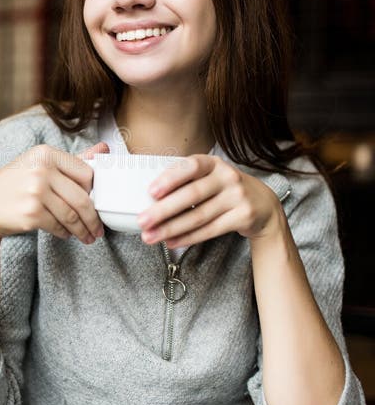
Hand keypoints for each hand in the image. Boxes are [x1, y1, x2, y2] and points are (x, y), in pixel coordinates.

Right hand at [0, 142, 108, 243]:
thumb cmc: (15, 186)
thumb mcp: (40, 165)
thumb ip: (73, 159)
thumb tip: (105, 149)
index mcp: (45, 153)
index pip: (86, 173)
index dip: (93, 190)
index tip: (95, 202)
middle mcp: (40, 169)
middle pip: (82, 197)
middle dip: (93, 218)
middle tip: (98, 229)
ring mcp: (35, 191)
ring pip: (72, 215)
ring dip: (82, 230)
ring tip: (87, 237)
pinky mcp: (31, 213)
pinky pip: (59, 226)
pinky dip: (65, 233)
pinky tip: (65, 234)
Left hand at [137, 154, 283, 247]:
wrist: (263, 204)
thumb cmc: (224, 189)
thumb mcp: (210, 177)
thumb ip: (186, 182)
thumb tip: (151, 201)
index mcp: (213, 163)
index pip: (191, 166)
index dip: (171, 178)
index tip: (151, 191)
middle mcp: (227, 176)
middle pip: (191, 195)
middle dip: (163, 210)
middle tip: (143, 221)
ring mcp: (237, 196)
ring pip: (198, 216)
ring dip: (171, 228)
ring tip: (151, 236)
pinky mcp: (243, 216)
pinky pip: (210, 230)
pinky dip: (188, 238)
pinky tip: (171, 242)